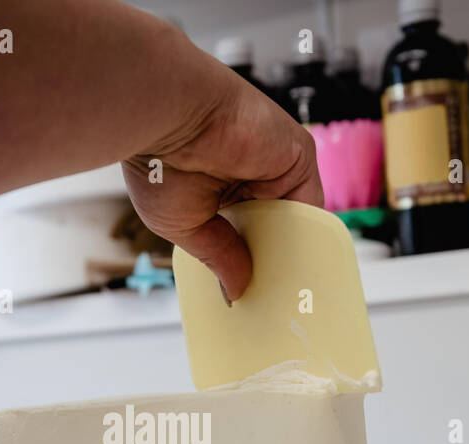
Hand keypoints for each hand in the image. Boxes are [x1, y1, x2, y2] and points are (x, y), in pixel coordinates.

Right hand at [122, 71, 322, 300]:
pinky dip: (307, 237)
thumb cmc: (158, 162)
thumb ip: (218, 256)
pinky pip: (311, 206)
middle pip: (274, 228)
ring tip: (287, 295)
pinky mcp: (297, 156)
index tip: (251, 293)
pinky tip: (299, 270)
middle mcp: (250, 174)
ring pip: (294, 220)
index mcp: (219, 188)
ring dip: (291, 254)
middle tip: (274, 302)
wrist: (169, 115)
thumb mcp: (185, 227)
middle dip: (272, 261)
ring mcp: (276, 165)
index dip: (249, 260)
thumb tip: (235, 291)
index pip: (245, 230)